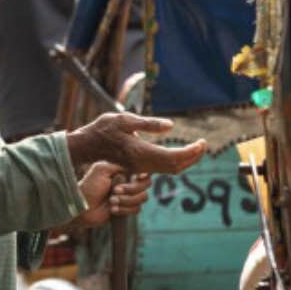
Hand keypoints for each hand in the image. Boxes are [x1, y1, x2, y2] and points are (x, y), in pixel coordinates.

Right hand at [66, 113, 206, 174]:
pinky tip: (181, 153)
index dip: (190, 152)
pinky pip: (162, 168)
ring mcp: (140, 167)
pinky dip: (175, 162)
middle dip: (192, 157)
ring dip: (185, 161)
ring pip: (169, 169)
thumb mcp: (124, 119)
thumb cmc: (103, 129)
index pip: (172, 157)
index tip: (202, 143)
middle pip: (175, 166)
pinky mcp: (139, 166)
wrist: (86, 145)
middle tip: (204, 145)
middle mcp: (142, 163)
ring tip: (196, 149)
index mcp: (140, 151)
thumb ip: (148, 124)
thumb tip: (170, 126)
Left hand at [70, 163, 151, 227]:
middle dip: (131, 189)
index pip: (142, 170)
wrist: (82, 207)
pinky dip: (124, 210)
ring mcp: (128, 196)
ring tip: (111, 201)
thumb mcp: (101, 170)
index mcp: (122, 171)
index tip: (138, 177)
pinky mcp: (126, 209)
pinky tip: (112, 210)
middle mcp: (127, 182)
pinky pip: (136, 209)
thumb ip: (119, 165)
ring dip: (126, 200)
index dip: (144, 175)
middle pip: (146, 185)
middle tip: (114, 191)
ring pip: (142, 198)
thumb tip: (135, 166)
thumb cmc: (89, 187)